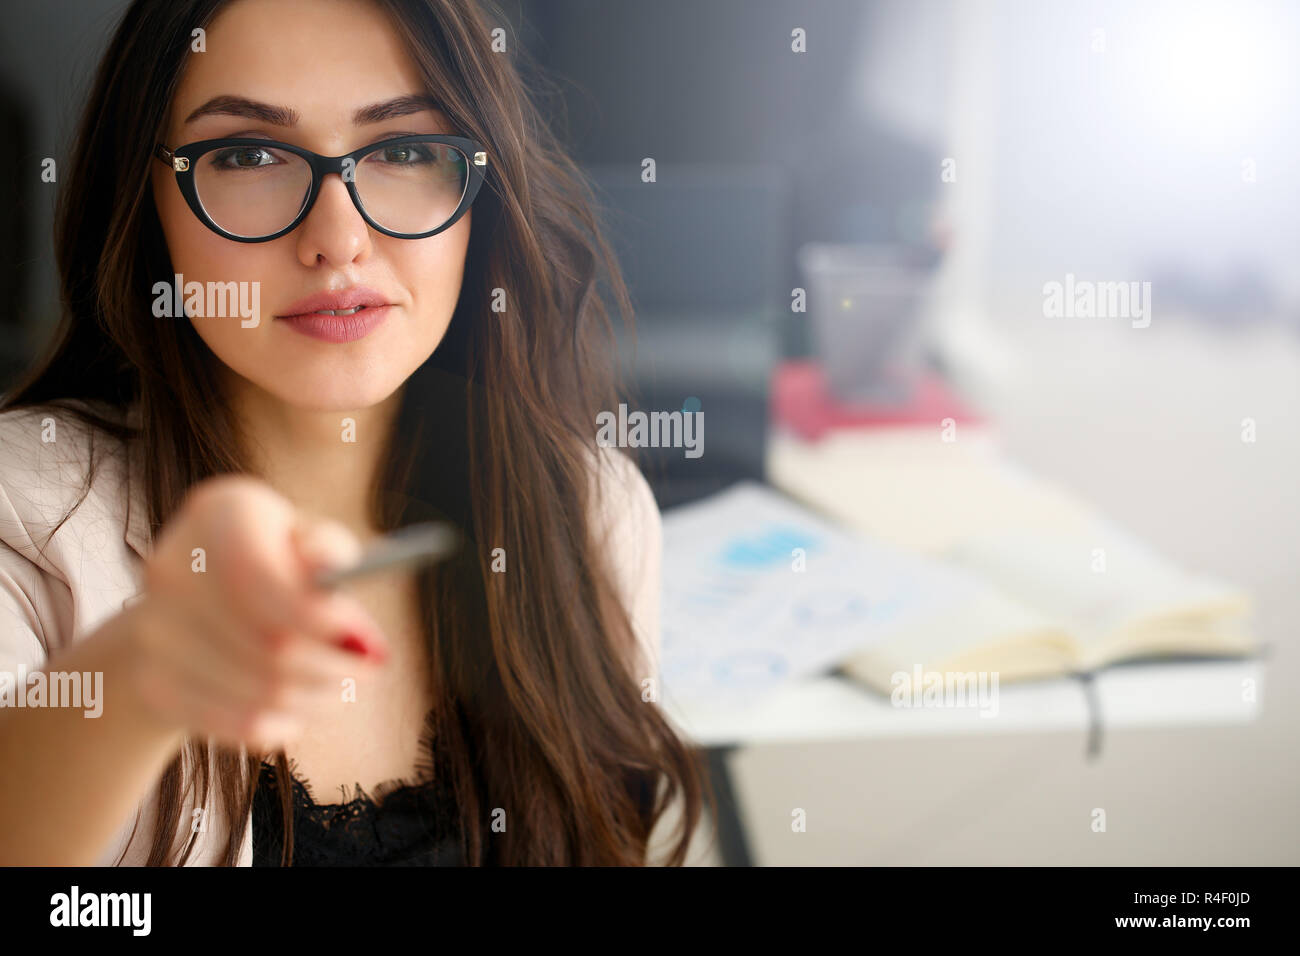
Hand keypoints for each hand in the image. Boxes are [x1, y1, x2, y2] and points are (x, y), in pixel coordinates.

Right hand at [121, 474, 388, 750]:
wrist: (194, 602)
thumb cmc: (273, 561)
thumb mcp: (304, 538)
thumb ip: (327, 546)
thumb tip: (329, 564)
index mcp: (216, 516)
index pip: (257, 575)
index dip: (314, 615)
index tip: (360, 633)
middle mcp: (171, 570)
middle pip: (267, 643)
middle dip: (332, 663)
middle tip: (370, 667)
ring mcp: (154, 632)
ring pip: (261, 692)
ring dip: (319, 696)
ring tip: (343, 684)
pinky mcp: (155, 685)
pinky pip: (240, 723)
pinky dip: (286, 722)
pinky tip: (303, 704)